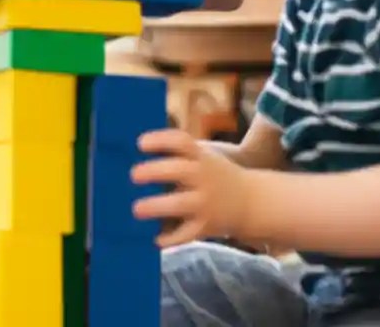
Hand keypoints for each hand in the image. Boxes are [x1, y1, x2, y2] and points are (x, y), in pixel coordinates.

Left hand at [131, 128, 250, 247]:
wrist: (250, 201)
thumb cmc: (211, 174)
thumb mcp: (200, 156)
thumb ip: (175, 152)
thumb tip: (129, 150)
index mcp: (198, 156)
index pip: (180, 141)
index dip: (160, 140)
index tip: (140, 144)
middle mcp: (202, 177)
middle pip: (179, 170)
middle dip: (155, 171)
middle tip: (133, 175)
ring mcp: (204, 202)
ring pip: (180, 204)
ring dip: (157, 206)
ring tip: (136, 209)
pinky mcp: (205, 226)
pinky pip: (187, 234)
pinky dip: (171, 238)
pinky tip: (155, 238)